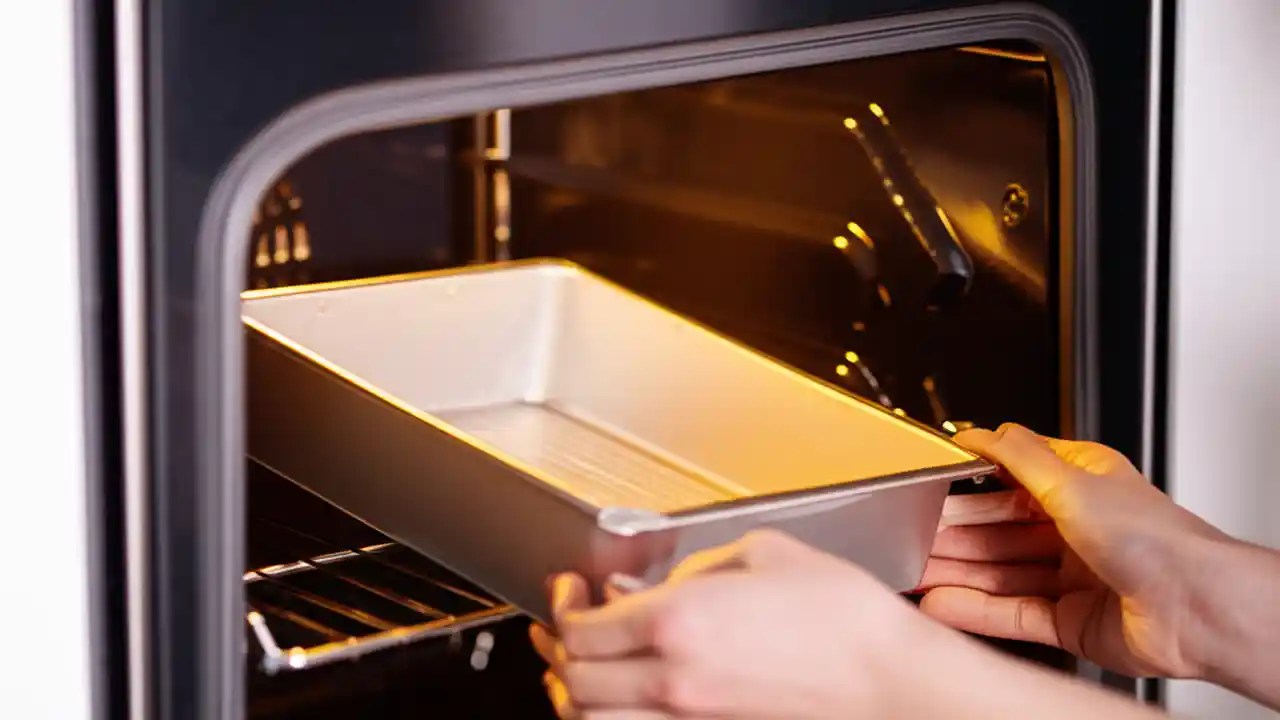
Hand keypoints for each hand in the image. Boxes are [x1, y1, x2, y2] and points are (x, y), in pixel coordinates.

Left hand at [529, 529, 959, 718]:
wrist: (892, 679)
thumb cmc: (844, 617)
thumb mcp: (762, 554)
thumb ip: (694, 566)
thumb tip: (659, 584)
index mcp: (679, 620)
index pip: (584, 626)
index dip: (562, 605)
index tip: (569, 589)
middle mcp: (675, 677)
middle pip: (577, 676)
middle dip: (557, 648)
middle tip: (562, 622)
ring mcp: (691, 717)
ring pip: (595, 718)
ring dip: (573, 691)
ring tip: (574, 667)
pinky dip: (610, 717)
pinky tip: (618, 700)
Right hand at [917, 423, 1225, 677]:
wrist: (1195, 607)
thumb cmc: (1155, 538)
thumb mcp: (1071, 480)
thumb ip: (1017, 455)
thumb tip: (977, 431)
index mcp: (1085, 484)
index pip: (1015, 476)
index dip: (973, 479)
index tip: (931, 480)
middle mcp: (1079, 528)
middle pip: (1001, 528)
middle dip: (957, 531)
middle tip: (913, 532)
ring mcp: (1074, 577)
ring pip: (1002, 571)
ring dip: (959, 570)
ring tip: (917, 569)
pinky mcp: (1071, 621)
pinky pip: (1012, 612)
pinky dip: (975, 608)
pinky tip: (943, 601)